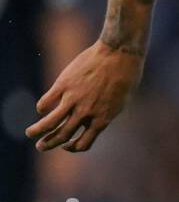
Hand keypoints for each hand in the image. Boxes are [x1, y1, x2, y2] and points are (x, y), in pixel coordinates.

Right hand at [26, 39, 143, 152]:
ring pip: (49, 123)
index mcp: (102, 120)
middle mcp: (85, 113)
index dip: (72, 148)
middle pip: (62, 136)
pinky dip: (42, 108)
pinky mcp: (63, 85)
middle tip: (40, 147)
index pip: (83, 143)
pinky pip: (46, 102)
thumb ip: (104, 113)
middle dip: (49, 144)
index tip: (66, 146)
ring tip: (30, 134)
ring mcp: (73, 100)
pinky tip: (42, 108)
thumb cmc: (126, 76)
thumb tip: (92, 120)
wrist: (120, 53)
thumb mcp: (120, 101)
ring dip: (37, 131)